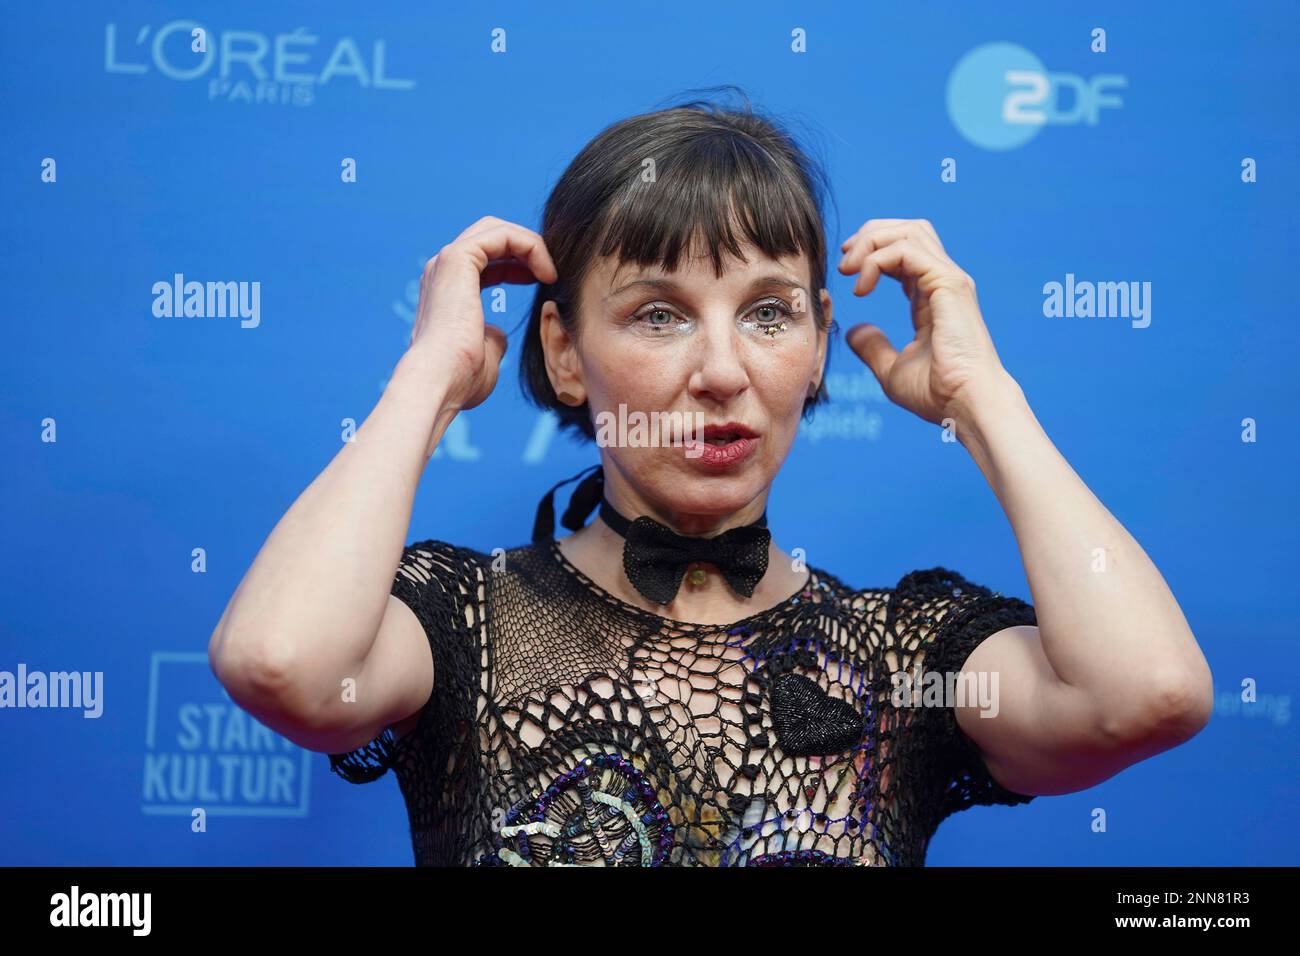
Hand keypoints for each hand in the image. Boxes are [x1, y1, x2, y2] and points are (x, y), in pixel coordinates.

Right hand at [408, 216, 557, 410]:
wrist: (441, 382)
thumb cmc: (461, 378)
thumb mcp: (483, 354)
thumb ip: (491, 337)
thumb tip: (499, 334)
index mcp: (447, 288)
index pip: (486, 258)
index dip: (518, 264)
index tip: (543, 280)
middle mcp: (443, 269)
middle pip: (491, 235)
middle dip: (526, 247)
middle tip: (551, 270)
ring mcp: (448, 260)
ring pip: (497, 230)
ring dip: (531, 245)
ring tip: (552, 271)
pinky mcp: (458, 258)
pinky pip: (502, 235)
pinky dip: (530, 247)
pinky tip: (546, 273)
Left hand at [837, 218, 1006, 426]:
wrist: (966, 404)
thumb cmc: (938, 394)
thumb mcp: (892, 370)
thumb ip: (873, 347)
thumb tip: (855, 331)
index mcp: (932, 296)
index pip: (904, 251)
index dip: (872, 250)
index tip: (847, 268)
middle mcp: (943, 282)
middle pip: (908, 230)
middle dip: (870, 234)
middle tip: (844, 260)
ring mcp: (948, 279)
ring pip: (908, 232)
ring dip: (871, 242)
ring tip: (849, 269)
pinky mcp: (948, 283)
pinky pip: (906, 251)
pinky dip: (878, 259)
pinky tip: (862, 286)